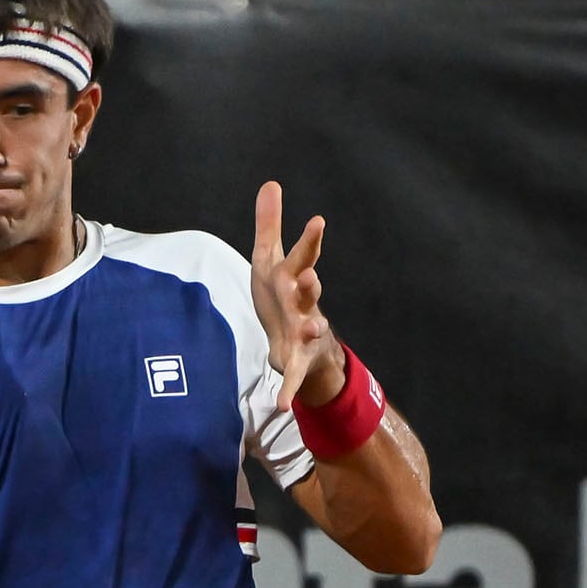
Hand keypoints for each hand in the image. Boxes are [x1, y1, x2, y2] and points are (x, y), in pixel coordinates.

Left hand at [249, 180, 344, 407]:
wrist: (299, 342)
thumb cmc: (282, 295)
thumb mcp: (270, 260)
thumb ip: (270, 224)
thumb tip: (270, 182)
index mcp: (294, 279)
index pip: (303, 256)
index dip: (310, 240)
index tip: (316, 220)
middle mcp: (305, 304)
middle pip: (309, 291)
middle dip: (310, 283)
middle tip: (310, 274)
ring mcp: (303, 333)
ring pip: (310, 329)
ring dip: (310, 327)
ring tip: (310, 326)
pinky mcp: (295, 361)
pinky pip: (293, 377)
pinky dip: (287, 391)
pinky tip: (281, 406)